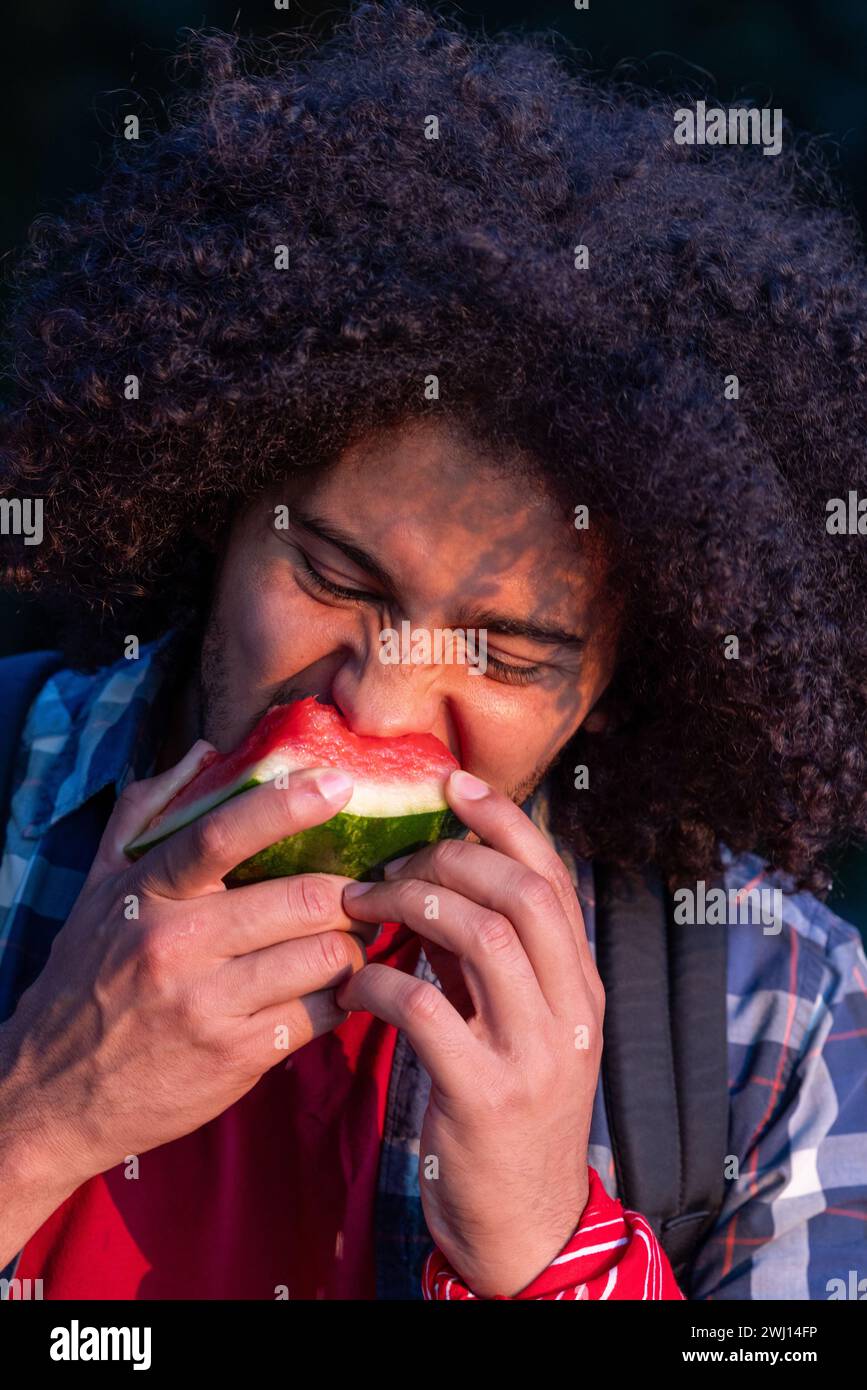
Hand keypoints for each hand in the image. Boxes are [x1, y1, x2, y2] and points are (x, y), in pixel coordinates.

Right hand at [0, 742, 371, 1197]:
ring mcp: (210, 1006)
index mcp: (149, 894)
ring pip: (324, 956)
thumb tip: (206, 753)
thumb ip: (147, 813)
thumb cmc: (87, 978)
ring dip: (351, 945)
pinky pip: (322, 1013)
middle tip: (361, 890)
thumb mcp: (99, 889)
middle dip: (349, 892)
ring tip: (345, 940)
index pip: (221, 835)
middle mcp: (178, 946)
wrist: (54, 1094)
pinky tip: (328, 989)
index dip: (287, 805)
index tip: (339, 783)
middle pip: (304, 898)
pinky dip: (339, 996)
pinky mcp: (238, 1058)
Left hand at [338, 769, 604, 1297]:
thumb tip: (439, 879)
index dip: (502, 819)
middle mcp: (573, 1008)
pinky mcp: (485, 1095)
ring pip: (481, 936)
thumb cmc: (510, 1108)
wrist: (526, 1222)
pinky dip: (383, 980)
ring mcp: (536, 1053)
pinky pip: (426, 1008)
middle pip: (519, 893)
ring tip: (364, 907)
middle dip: (447, 859)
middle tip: (390, 863)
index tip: (452, 782)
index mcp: (583, 983)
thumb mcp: (517, 1024)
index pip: (551, 876)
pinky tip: (357, 981)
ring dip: (412, 905)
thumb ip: (489, 956)